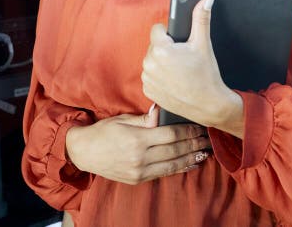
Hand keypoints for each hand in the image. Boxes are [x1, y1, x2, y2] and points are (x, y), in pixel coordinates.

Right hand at [65, 105, 210, 184]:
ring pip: (172, 165)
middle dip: (194, 145)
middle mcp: (139, 158)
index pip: (170, 135)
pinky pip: (163, 174)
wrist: (84, 152)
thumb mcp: (122, 120)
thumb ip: (145, 118)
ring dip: (191, 158)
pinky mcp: (138, 179)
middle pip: (175, 150)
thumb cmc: (103, 132)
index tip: (199, 126)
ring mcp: (139, 171)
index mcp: (137, 139)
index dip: (187, 131)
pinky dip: (179, 169)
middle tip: (207, 139)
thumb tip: (162, 111)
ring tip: (204, 152)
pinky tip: (190, 164)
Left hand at [141, 0, 242, 133]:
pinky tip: (174, 80)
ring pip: (152, 60)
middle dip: (167, 48)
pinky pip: (151, 76)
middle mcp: (149, 64)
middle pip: (154, 45)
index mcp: (161, 49)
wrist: (208, 105)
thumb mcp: (203, 43)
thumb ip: (201, 17)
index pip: (157, 29)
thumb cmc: (206, 75)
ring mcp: (147, 79)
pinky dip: (160, 77)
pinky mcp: (148, 91)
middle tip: (183, 58)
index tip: (180, 43)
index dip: (170, 35)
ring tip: (180, 70)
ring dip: (162, 62)